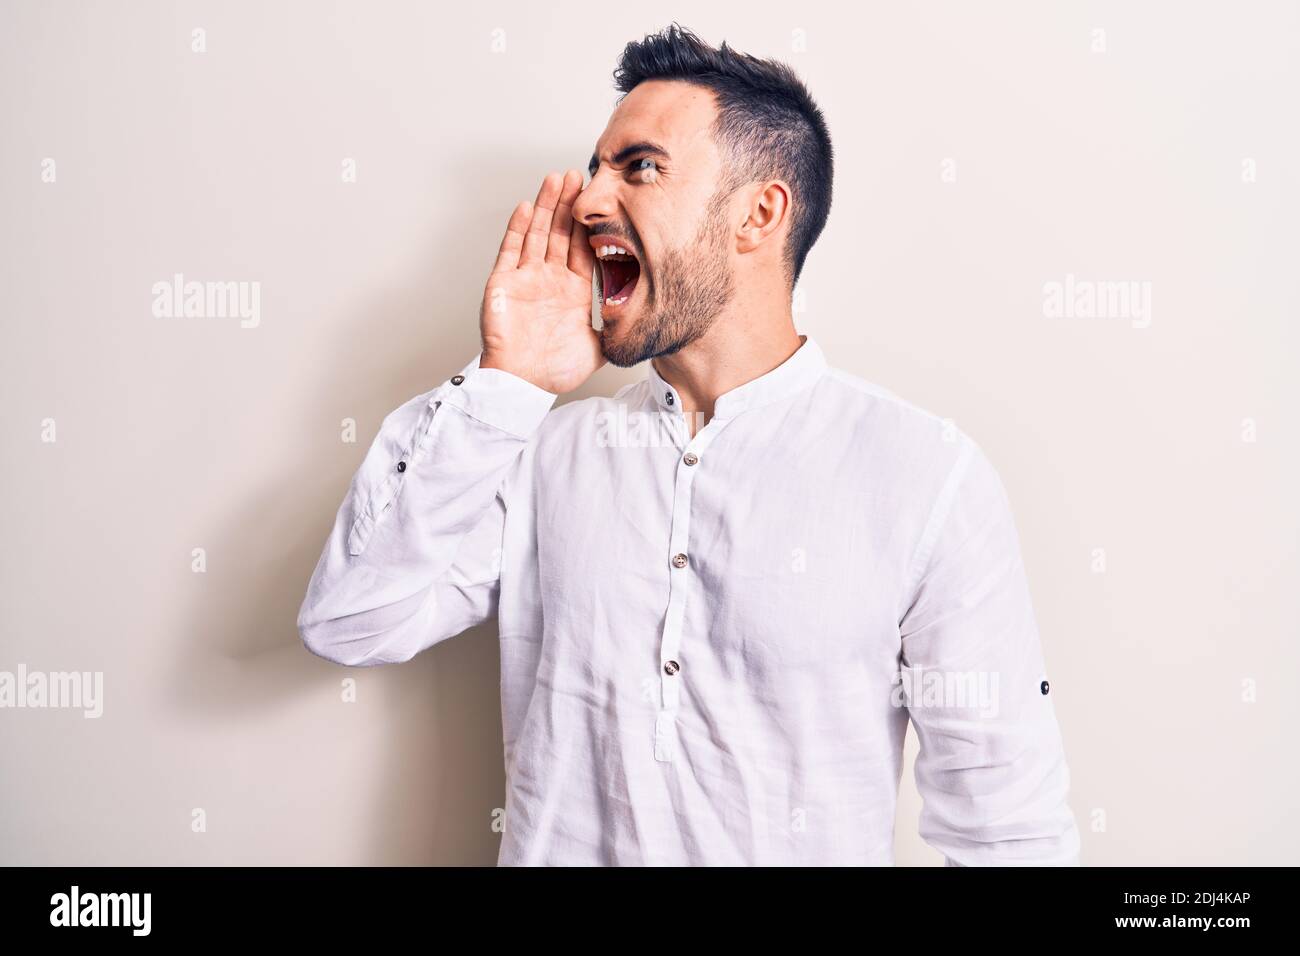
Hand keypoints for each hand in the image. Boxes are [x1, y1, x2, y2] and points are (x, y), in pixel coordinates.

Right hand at [479, 170, 603, 394]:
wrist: (523, 384)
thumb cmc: (554, 371)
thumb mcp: (597, 348)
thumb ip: (617, 331)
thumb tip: (645, 325)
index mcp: (574, 291)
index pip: (584, 248)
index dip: (591, 225)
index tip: (600, 201)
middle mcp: (550, 279)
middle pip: (561, 233)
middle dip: (570, 205)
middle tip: (579, 175)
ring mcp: (527, 278)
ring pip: (538, 233)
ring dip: (547, 206)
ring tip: (556, 178)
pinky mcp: (504, 283)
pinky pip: (511, 250)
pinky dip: (519, 228)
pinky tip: (528, 206)